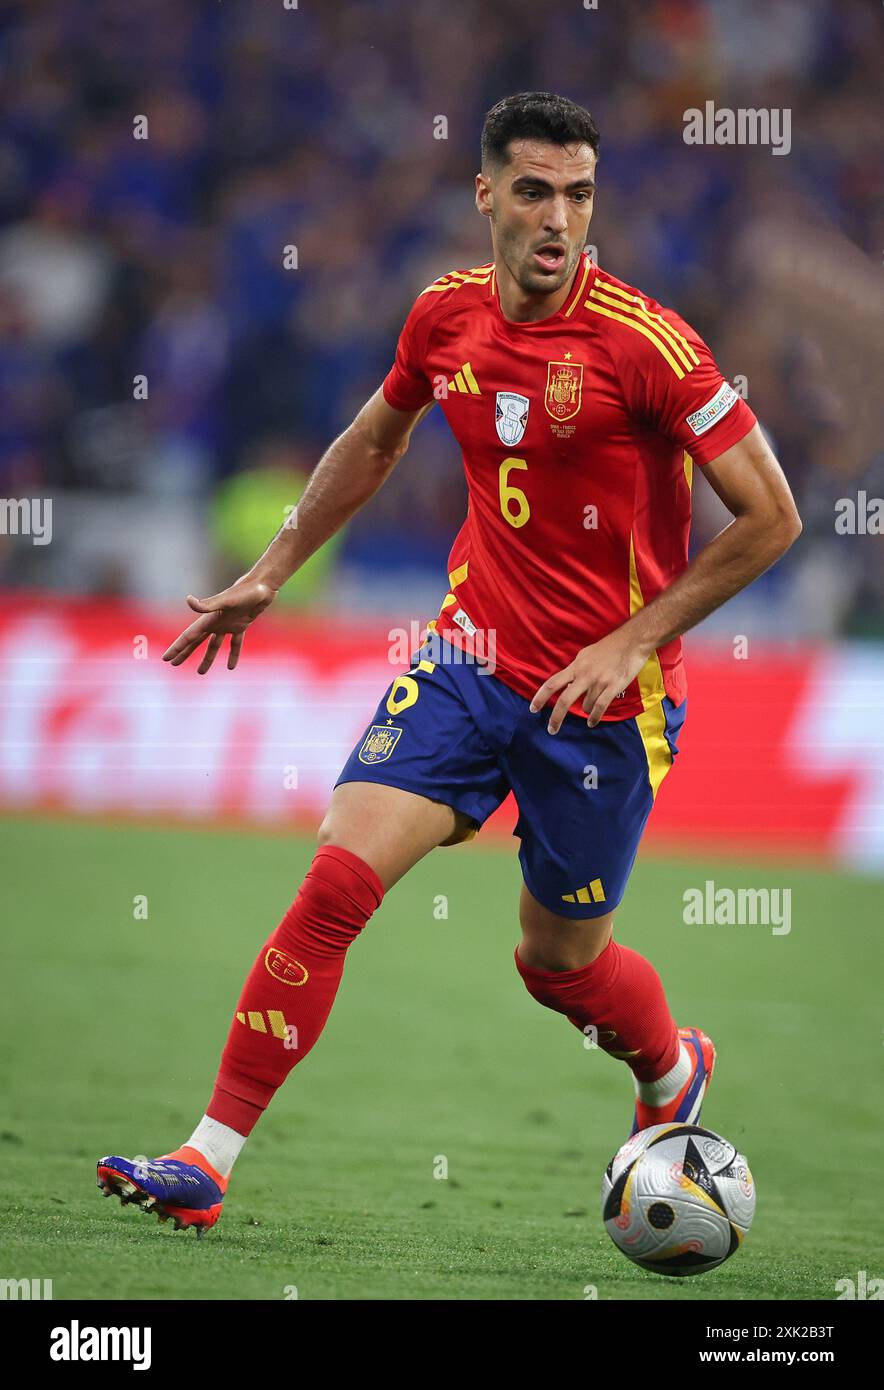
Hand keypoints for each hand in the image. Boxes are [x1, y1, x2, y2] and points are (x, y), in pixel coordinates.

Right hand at [162, 574, 278, 673]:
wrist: (262, 586)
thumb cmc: (244, 592)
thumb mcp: (226, 600)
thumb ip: (207, 604)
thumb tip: (187, 600)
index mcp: (209, 619)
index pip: (189, 636)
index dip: (177, 648)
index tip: (166, 659)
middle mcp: (215, 623)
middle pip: (196, 641)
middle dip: (185, 653)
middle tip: (173, 664)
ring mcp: (227, 625)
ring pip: (213, 645)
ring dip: (207, 658)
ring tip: (201, 673)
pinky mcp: (241, 626)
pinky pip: (235, 644)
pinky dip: (233, 655)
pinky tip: (230, 667)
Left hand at [529, 629, 650, 732]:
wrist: (631, 641)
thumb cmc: (608, 647)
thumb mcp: (585, 655)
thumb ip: (575, 670)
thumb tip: (566, 684)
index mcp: (576, 666)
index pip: (553, 683)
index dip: (540, 696)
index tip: (533, 709)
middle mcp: (585, 675)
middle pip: (564, 700)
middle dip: (556, 717)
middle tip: (552, 729)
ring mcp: (599, 682)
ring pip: (586, 706)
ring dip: (586, 711)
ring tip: (590, 709)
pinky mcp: (614, 687)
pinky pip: (600, 707)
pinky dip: (594, 718)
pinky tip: (591, 723)